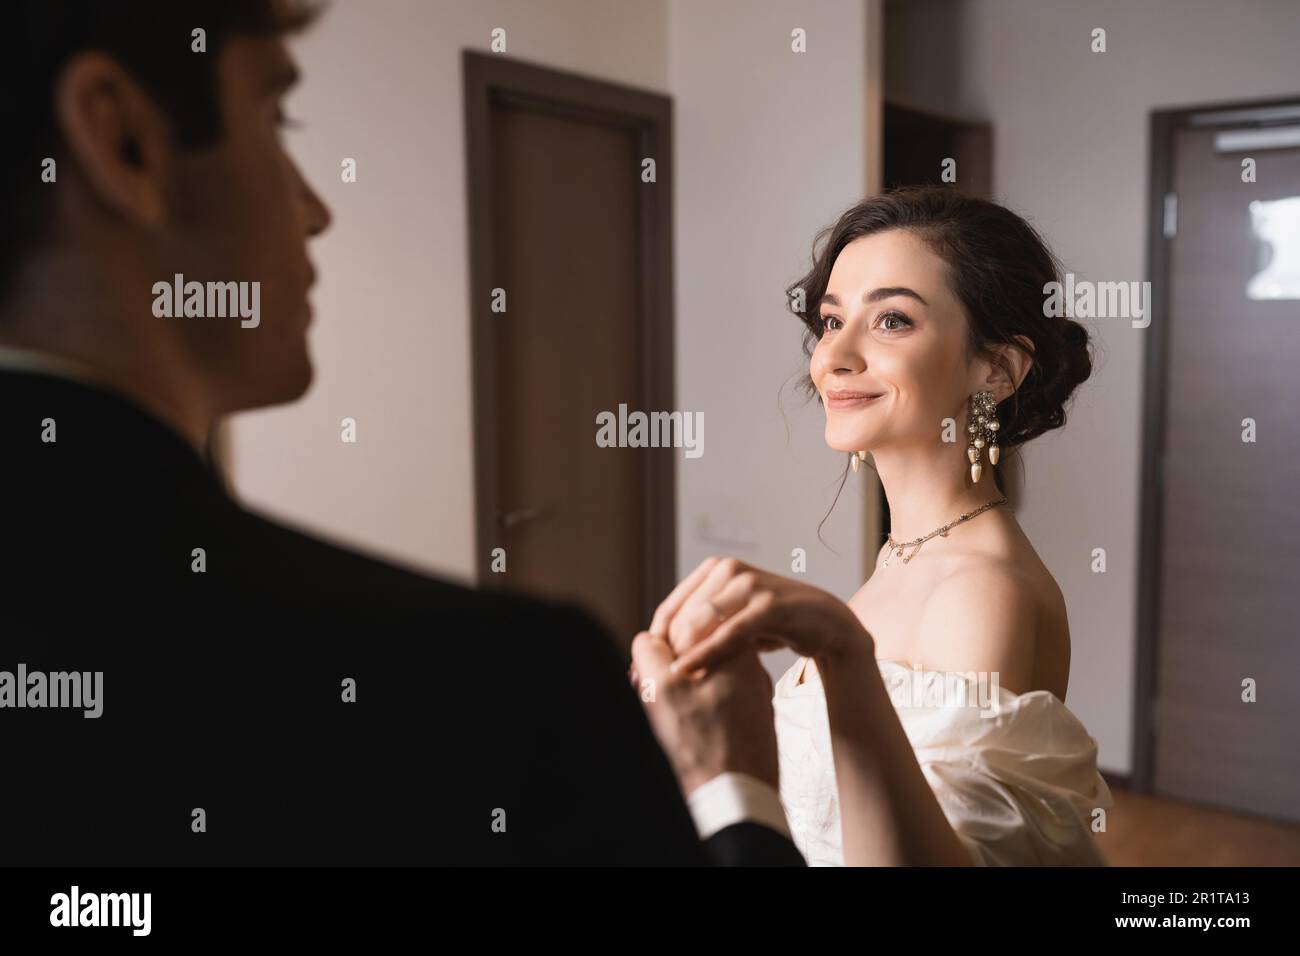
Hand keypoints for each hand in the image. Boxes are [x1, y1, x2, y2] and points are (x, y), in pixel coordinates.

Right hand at [629, 630, 778, 795]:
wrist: (737, 800)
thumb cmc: (702, 748)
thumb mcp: (663, 691)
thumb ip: (650, 653)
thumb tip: (646, 640)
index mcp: (734, 650)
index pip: (686, 624)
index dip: (657, 646)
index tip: (643, 673)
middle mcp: (749, 668)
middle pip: (694, 650)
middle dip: (665, 667)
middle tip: (645, 692)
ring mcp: (751, 695)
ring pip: (703, 676)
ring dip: (676, 689)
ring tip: (658, 714)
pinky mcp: (749, 719)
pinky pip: (715, 700)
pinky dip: (693, 708)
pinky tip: (679, 729)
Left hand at [650, 556, 873, 674]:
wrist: (828, 626)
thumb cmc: (775, 625)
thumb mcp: (733, 620)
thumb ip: (702, 627)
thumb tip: (656, 650)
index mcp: (716, 569)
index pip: (671, 608)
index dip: (655, 641)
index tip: (643, 672)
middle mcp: (730, 570)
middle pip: (680, 616)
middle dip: (666, 652)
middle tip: (655, 684)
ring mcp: (749, 584)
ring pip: (699, 623)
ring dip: (683, 654)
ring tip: (671, 684)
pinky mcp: (768, 605)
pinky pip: (729, 633)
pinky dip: (706, 654)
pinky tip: (690, 672)